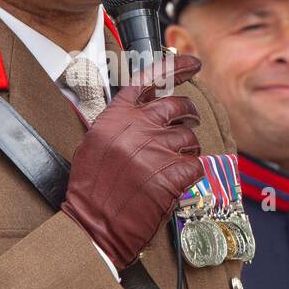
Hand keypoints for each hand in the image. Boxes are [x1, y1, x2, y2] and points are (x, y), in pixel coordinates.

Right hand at [61, 52, 203, 270]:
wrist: (93, 225)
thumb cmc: (92, 190)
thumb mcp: (95, 144)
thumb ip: (119, 123)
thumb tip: (145, 111)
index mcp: (115, 117)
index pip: (149, 80)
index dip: (175, 67)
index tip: (193, 63)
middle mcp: (137, 127)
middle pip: (178, 106)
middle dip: (189, 115)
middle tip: (189, 124)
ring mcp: (155, 150)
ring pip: (190, 138)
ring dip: (188, 150)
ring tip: (173, 166)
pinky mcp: (171, 175)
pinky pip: (197, 165)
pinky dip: (191, 174)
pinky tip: (176, 183)